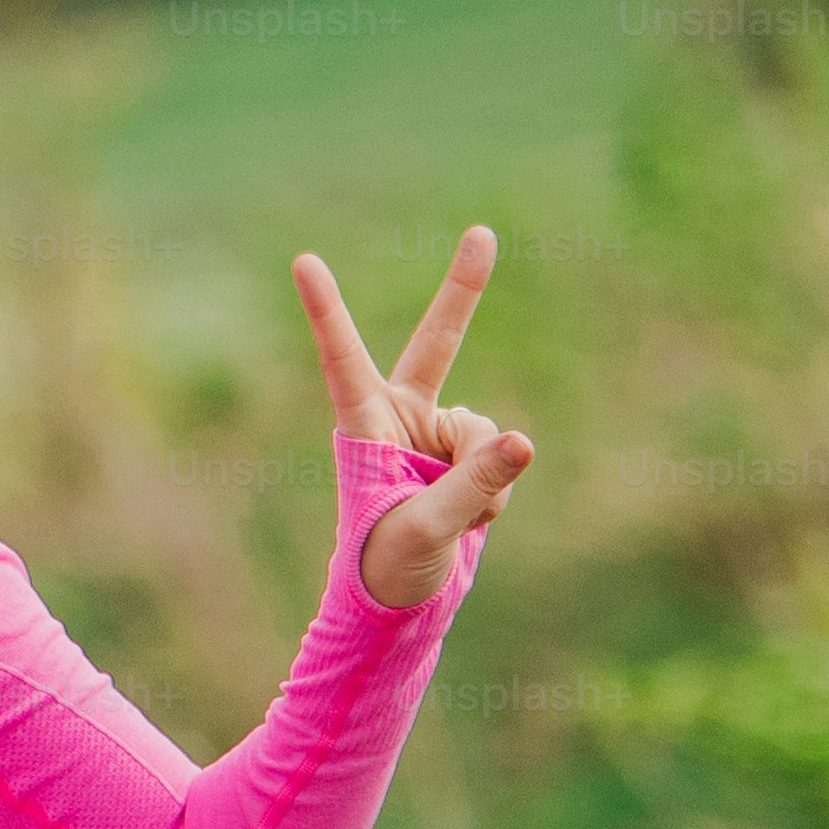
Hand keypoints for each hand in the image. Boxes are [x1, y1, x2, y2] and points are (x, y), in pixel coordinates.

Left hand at [295, 226, 535, 609]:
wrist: (402, 594)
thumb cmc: (387, 563)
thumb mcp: (428, 528)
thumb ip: (473, 485)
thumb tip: (525, 440)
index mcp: (362, 424)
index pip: (343, 358)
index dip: (326, 310)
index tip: (303, 260)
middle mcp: (399, 414)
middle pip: (439, 344)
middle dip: (465, 291)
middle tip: (484, 233)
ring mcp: (435, 430)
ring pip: (486, 431)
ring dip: (482, 479)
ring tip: (450, 515)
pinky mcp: (466, 452)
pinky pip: (503, 459)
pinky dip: (494, 495)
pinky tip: (469, 515)